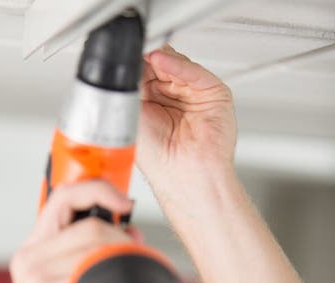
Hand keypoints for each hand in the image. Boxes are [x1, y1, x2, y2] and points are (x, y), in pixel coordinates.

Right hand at [8, 179, 134, 282]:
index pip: (63, 200)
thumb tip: (129, 233)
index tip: (123, 200)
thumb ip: (82, 261)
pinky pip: (94, 266)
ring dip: (126, 256)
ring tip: (128, 280)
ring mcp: (36, 276)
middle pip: (91, 224)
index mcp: (32, 254)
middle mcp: (29, 259)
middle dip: (125, 238)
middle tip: (138, 258)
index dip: (98, 189)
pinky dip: (117, 273)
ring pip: (97, 242)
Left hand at [137, 45, 236, 200]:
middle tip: (135, 52)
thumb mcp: (133, 117)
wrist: (185, 175)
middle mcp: (173, 98)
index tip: (123, 55)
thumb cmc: (159, 160)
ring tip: (147, 59)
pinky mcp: (213, 92)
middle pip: (160, 63)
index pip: (143, 73)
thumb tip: (126, 64)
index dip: (134, 63)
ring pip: (177, 64)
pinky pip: (194, 71)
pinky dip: (177, 64)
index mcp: (152, 105)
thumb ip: (131, 88)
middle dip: (147, 58)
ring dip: (160, 59)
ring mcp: (193, 93)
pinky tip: (161, 60)